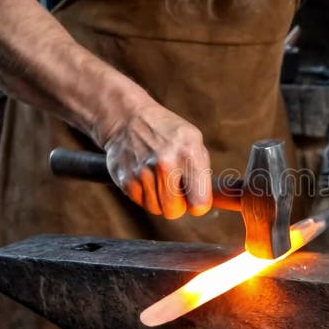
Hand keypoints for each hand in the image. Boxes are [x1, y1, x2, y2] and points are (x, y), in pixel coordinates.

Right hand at [99, 104, 211, 218]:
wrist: (129, 117)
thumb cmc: (167, 132)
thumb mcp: (194, 140)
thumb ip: (202, 172)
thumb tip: (204, 203)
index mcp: (189, 152)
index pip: (199, 202)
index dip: (198, 203)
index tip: (196, 197)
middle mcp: (166, 162)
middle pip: (175, 211)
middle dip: (177, 203)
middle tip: (175, 187)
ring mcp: (143, 172)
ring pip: (156, 209)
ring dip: (159, 198)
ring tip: (158, 177)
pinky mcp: (125, 179)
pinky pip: (140, 202)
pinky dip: (144, 193)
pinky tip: (145, 175)